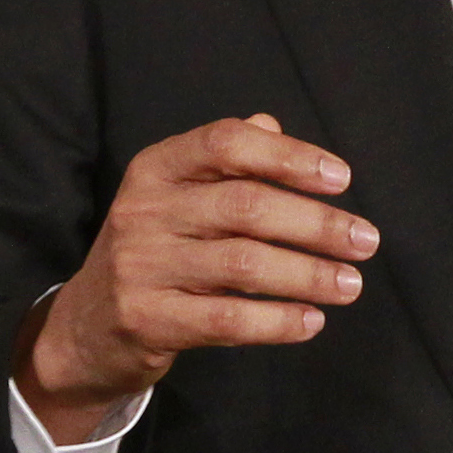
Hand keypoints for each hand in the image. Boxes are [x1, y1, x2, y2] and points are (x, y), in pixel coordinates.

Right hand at [16, 115, 375, 444]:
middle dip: (317, 223)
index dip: (288, 156)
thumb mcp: (179, 197)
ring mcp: (140, 266)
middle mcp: (143, 210)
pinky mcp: (146, 319)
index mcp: (157, 168)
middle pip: (246, 205)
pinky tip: (311, 321)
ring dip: (309, 274)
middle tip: (366, 241)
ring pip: (243, 263)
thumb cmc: (158, 251)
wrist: (87, 327)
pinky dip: (277, 320)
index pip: (226, 142)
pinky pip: (226, 318)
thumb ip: (227, 161)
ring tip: (350, 284)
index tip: (341, 178)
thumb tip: (273, 125)